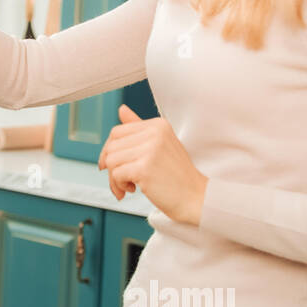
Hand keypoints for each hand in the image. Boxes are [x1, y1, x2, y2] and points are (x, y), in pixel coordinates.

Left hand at [98, 104, 208, 225]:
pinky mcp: (144, 168)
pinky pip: (116, 174)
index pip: (117, 132)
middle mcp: (155, 133)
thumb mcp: (159, 146)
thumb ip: (139, 128)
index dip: (109, 151)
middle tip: (123, 180)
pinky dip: (119, 186)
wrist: (196, 197)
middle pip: (111, 146)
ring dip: (114, 179)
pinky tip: (134, 190)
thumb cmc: (177, 175)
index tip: (114, 165)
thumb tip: (121, 109)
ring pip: (111, 160)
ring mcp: (150, 149)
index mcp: (158, 125)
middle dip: (111, 167)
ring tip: (130, 185)